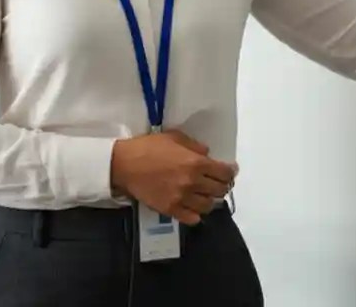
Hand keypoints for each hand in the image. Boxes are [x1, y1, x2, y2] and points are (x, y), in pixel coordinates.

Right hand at [110, 129, 237, 224]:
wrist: (124, 164)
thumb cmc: (149, 147)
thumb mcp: (175, 137)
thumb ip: (195, 146)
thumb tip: (207, 154)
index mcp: (196, 163)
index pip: (225, 173)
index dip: (231, 172)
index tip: (230, 171)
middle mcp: (193, 182)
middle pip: (220, 190)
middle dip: (223, 185)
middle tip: (219, 183)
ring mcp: (182, 198)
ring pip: (209, 206)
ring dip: (211, 200)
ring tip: (207, 195)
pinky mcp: (170, 209)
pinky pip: (192, 218)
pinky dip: (197, 214)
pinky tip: (194, 207)